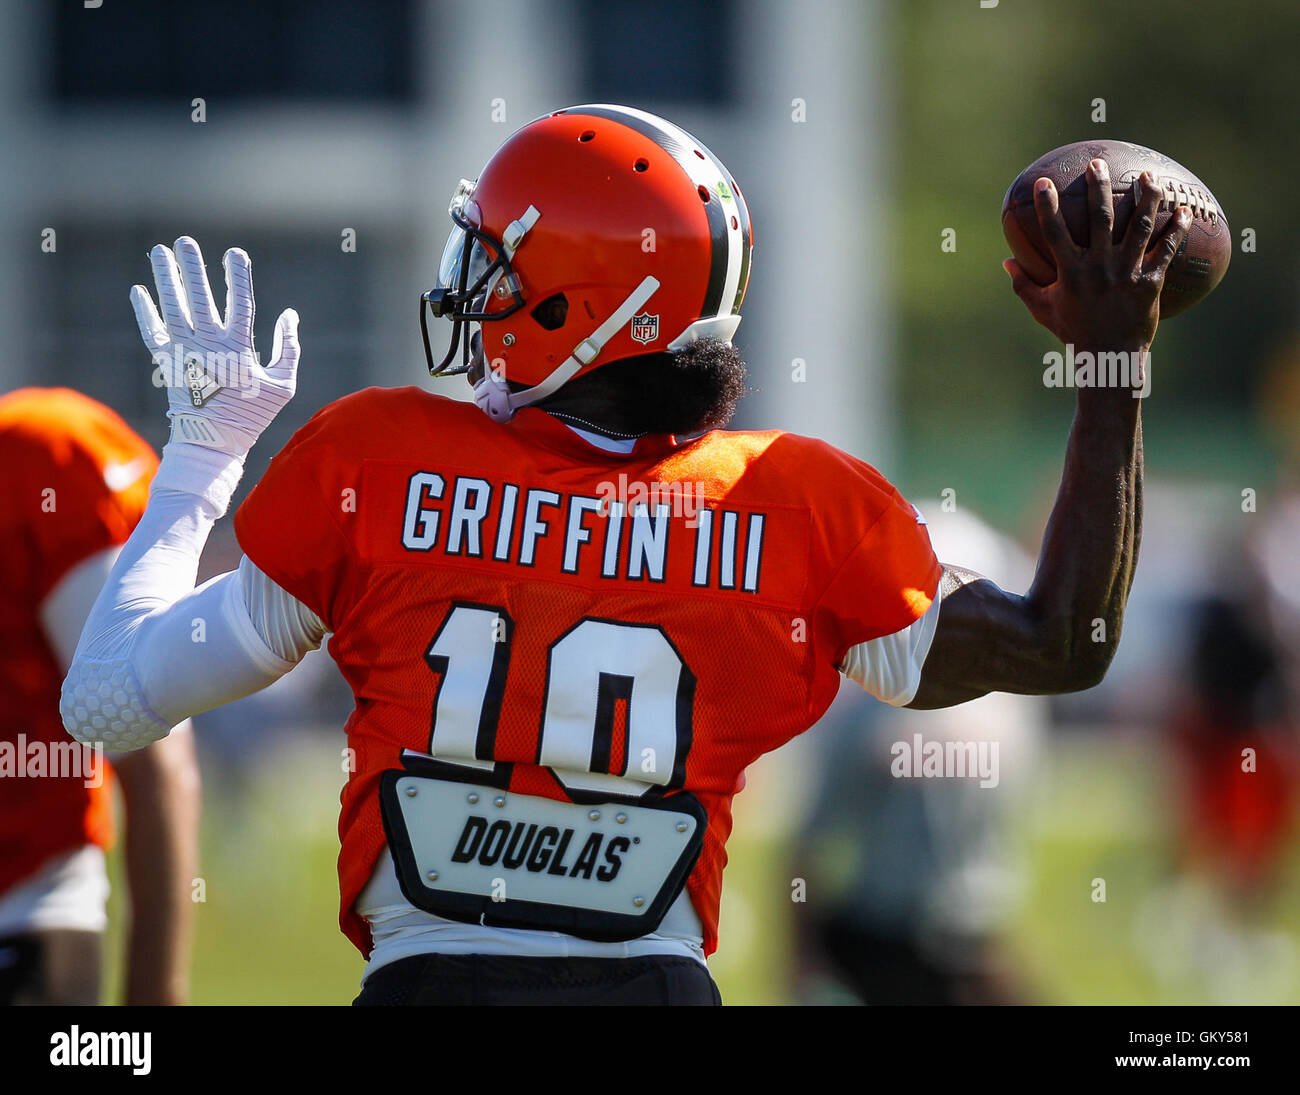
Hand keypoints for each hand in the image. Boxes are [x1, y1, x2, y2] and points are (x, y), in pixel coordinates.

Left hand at [131, 236, 299, 458]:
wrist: (212, 442)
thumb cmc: (252, 415)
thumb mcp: (283, 385)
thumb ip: (288, 348)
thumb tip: (289, 315)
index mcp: (239, 349)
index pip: (240, 303)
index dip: (238, 276)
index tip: (235, 253)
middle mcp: (209, 345)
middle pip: (199, 297)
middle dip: (193, 268)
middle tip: (186, 242)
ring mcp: (184, 352)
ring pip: (173, 307)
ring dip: (166, 278)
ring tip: (160, 252)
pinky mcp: (166, 362)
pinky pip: (152, 331)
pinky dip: (145, 311)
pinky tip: (139, 290)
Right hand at [1004, 162, 1191, 352]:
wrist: (1109, 358)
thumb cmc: (1073, 331)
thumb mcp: (1043, 309)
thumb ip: (1024, 285)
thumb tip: (1006, 264)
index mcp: (1071, 273)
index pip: (1056, 232)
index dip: (1049, 206)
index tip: (1045, 182)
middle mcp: (1099, 268)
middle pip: (1100, 219)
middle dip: (1099, 188)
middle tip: (1097, 163)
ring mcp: (1127, 274)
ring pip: (1139, 227)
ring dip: (1145, 199)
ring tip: (1147, 176)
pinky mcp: (1151, 283)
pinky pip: (1167, 251)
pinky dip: (1177, 230)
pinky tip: (1183, 211)